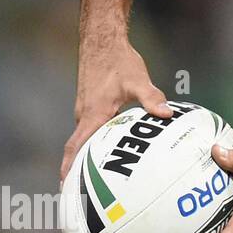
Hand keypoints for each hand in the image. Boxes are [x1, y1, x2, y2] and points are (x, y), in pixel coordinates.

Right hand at [62, 36, 170, 181]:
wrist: (103, 40)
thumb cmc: (117, 59)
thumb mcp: (138, 80)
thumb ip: (152, 98)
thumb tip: (167, 114)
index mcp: (93, 114)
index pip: (75, 148)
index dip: (70, 169)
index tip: (66, 188)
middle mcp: (85, 114)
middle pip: (77, 148)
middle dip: (76, 171)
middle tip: (82, 192)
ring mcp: (87, 108)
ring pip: (86, 138)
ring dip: (88, 156)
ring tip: (98, 177)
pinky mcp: (93, 102)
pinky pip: (93, 128)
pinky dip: (97, 141)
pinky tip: (115, 147)